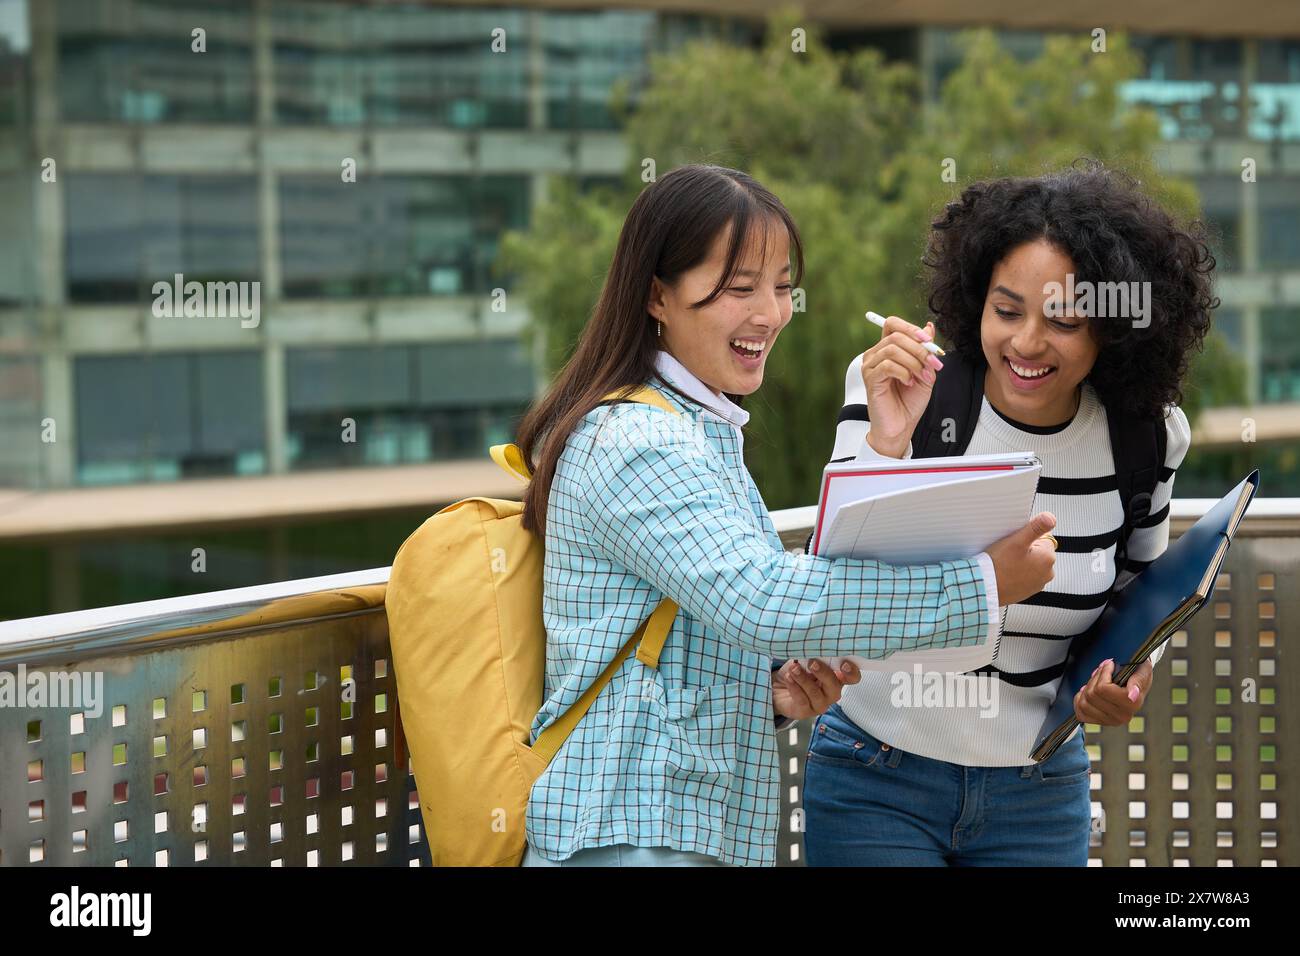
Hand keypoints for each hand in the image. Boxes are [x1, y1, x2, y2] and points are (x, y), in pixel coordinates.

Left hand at [772, 659, 860, 719]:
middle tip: (812, 662)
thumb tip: (818, 647)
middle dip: (824, 674)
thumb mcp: (806, 659)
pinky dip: (794, 687)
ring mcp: (820, 704)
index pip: (852, 678)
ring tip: (794, 669)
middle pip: (835, 687)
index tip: (844, 664)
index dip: (852, 672)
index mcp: (837, 678)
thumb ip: (816, 655)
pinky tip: (789, 677)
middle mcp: (831, 693)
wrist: (778, 686)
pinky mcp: (805, 712)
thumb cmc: (797, 670)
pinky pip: (802, 700)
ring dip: (804, 679)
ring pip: (815, 694)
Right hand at [861, 316, 942, 457]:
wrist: (901, 426)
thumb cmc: (910, 401)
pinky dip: (904, 372)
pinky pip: (887, 365)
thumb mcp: (924, 371)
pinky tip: (909, 382)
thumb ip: (925, 350)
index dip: (911, 328)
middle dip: (919, 348)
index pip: (893, 324)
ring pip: (892, 349)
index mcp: (886, 350)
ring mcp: (870, 366)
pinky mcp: (870, 379)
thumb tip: (929, 326)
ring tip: (922, 376)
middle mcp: (875, 355)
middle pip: (896, 335)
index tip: (929, 341)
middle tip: (933, 363)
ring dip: (913, 361)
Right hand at [985, 511, 1057, 605]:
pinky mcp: (1028, 590)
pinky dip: (1018, 573)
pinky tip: (1007, 572)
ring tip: (1007, 562)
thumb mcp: (1017, 541)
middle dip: (1026, 549)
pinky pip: (1025, 575)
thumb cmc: (999, 565)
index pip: (1043, 537)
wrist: (984, 587)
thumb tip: (1051, 518)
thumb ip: (1036, 527)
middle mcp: (1048, 572)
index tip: (1016, 541)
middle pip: (1039, 551)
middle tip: (1009, 551)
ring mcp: (1038, 583)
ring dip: (1022, 561)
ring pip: (1032, 563)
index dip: (1028, 536)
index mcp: (1048, 558)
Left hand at [1074, 657, 1153, 725]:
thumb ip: (1138, 680)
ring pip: (1084, 703)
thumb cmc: (1138, 674)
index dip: (1103, 673)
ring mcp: (1110, 721)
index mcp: (1132, 704)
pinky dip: (1080, 700)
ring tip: (1097, 681)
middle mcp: (1122, 716)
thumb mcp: (1142, 670)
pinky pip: (1080, 712)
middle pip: (1092, 694)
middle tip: (1102, 670)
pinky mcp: (1100, 722)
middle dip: (1095, 678)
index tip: (1110, 664)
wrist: (1138, 685)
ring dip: (1087, 688)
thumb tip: (1132, 694)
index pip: (1102, 688)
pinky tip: (1088, 692)